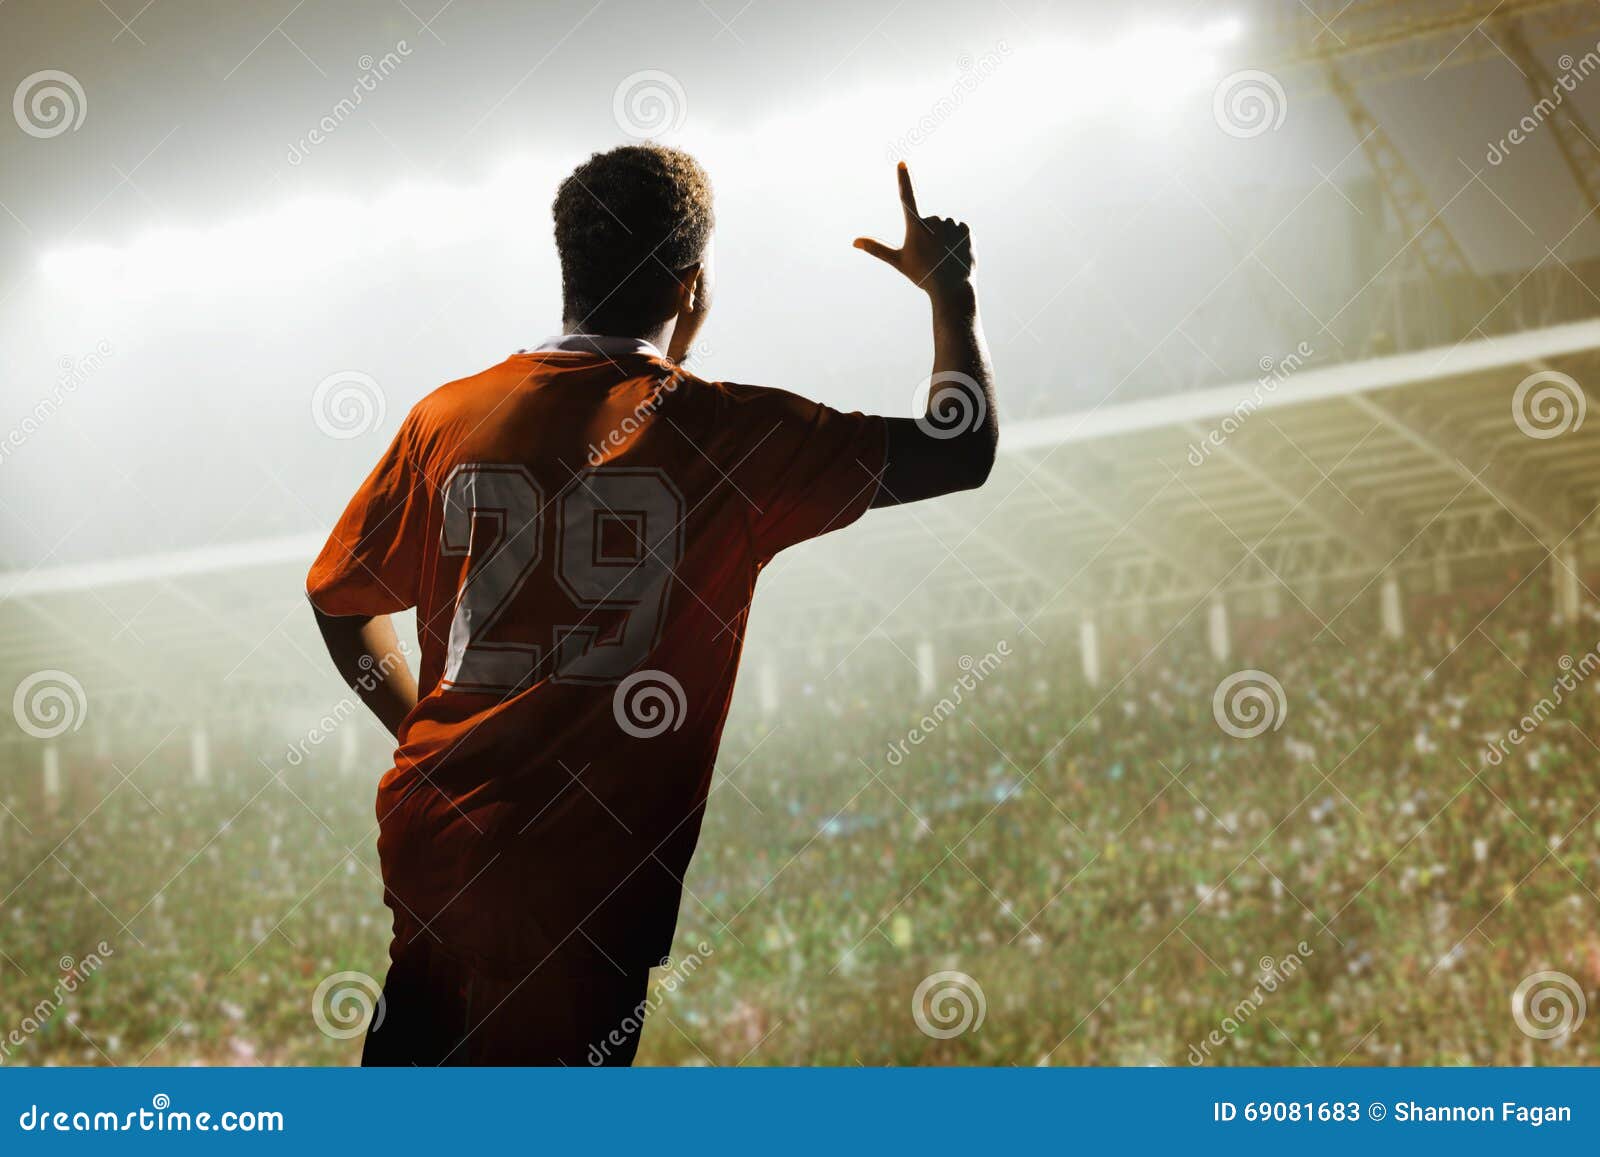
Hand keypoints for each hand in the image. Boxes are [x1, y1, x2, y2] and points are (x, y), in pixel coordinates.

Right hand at [853, 162, 973, 298]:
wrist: (951, 289)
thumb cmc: (922, 275)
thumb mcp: (899, 261)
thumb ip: (877, 248)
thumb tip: (854, 241)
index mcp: (916, 227)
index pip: (907, 198)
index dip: (904, 180)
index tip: (902, 163)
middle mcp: (934, 221)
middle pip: (931, 222)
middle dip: (932, 235)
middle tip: (932, 256)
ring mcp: (951, 224)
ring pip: (946, 225)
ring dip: (946, 237)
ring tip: (944, 256)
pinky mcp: (966, 229)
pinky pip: (960, 229)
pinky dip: (958, 239)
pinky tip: (956, 253)